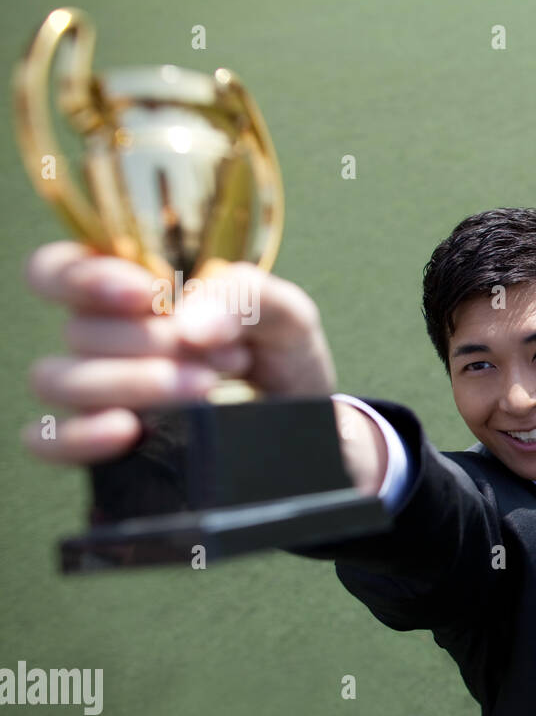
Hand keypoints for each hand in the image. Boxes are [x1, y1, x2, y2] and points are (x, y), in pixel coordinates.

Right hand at [21, 242, 341, 466]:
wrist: (305, 420)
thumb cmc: (280, 354)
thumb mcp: (282, 312)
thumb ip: (243, 295)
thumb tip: (188, 323)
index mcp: (129, 293)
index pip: (59, 270)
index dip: (87, 277)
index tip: (151, 294)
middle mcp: (103, 340)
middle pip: (76, 330)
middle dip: (149, 339)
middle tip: (224, 354)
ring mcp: (98, 394)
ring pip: (58, 379)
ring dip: (128, 381)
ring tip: (202, 388)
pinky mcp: (104, 444)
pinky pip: (51, 440)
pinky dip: (80, 434)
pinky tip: (128, 429)